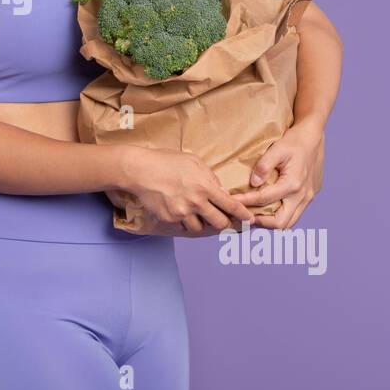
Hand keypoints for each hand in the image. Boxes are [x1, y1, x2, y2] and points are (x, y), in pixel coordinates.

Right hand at [118, 146, 256, 235]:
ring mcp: (181, 213)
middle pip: (219, 223)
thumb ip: (210, 178)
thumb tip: (221, 192)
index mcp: (204, 186)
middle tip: (222, 220)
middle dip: (223, 223)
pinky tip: (181, 212)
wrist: (140, 170)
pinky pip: (183, 227)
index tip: (249, 220)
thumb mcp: (194, 162)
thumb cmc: (166, 161)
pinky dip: (185, 223)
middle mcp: (195, 202)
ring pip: (200, 228)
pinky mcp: (169, 219)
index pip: (230, 205)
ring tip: (197, 214)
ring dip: (202, 223)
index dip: (242, 215)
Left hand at [233, 121, 323, 228]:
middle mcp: (302, 195)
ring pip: (289, 222)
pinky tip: (269, 209)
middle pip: (280, 222)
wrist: (313, 138)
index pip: (263, 199)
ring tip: (255, 216)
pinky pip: (295, 214)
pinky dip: (281, 215)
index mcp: (293, 184)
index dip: (245, 202)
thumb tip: (253, 182)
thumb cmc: (294, 142)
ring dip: (271, 222)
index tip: (232, 202)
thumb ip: (264, 166)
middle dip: (260, 222)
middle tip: (244, 216)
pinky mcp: (310, 197)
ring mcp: (308, 198)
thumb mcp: (277, 149)